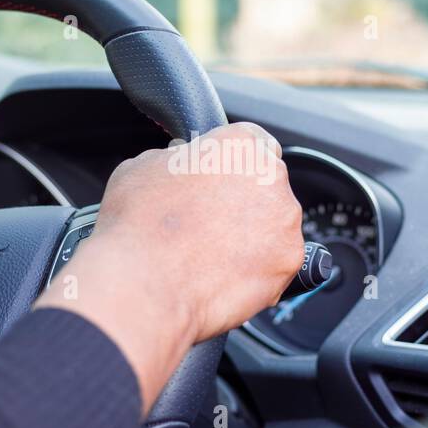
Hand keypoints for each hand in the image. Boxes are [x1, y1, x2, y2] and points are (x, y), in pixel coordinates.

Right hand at [35, 122, 304, 411]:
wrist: (145, 285)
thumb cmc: (138, 226)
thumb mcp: (142, 168)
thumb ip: (174, 156)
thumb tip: (180, 157)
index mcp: (239, 144)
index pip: (254, 142)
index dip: (235, 165)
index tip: (223, 182)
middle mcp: (270, 175)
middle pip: (267, 185)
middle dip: (244, 203)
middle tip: (210, 224)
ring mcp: (285, 219)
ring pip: (275, 226)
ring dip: (253, 237)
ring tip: (212, 255)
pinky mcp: (289, 260)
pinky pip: (277, 263)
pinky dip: (257, 270)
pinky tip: (224, 276)